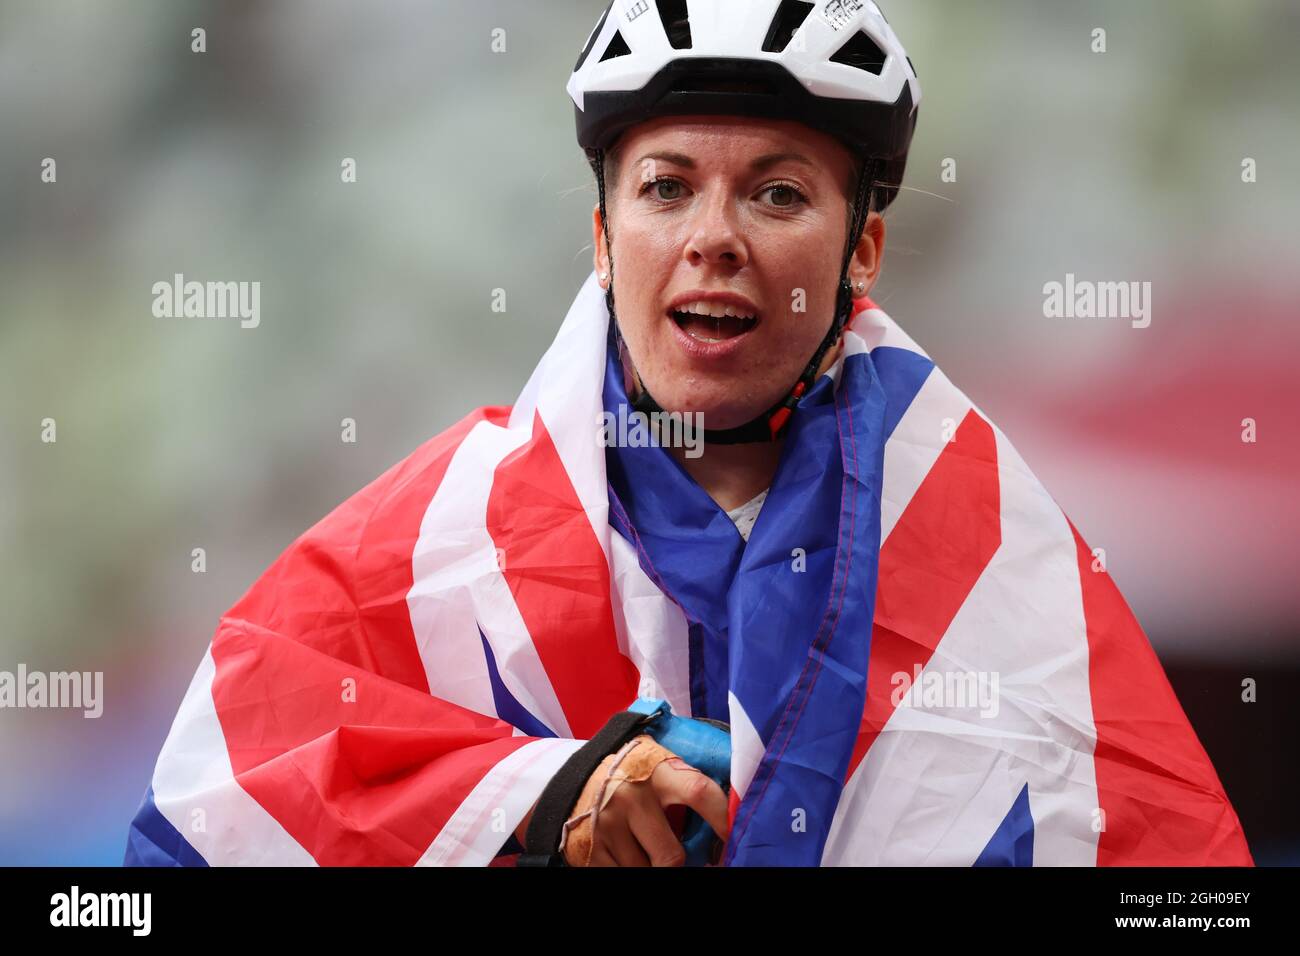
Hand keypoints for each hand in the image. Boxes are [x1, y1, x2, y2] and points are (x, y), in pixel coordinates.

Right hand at [564, 736, 729, 866]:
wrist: (574, 777)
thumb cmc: (632, 774)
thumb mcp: (658, 766)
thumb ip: (685, 785)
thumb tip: (723, 826)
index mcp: (658, 772)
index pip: (700, 792)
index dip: (722, 818)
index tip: (731, 838)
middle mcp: (632, 798)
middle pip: (671, 858)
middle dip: (674, 862)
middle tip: (671, 854)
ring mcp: (607, 825)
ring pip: (645, 872)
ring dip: (647, 865)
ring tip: (638, 843)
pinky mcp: (589, 848)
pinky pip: (620, 876)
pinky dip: (626, 868)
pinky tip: (621, 850)